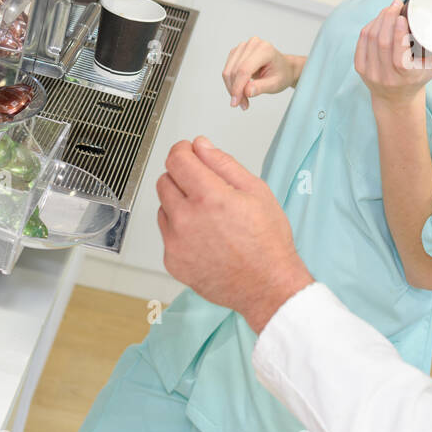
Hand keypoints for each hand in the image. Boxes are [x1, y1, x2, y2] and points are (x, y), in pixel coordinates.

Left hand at [158, 137, 312, 332]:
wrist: (267, 285)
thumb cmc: (268, 242)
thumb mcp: (256, 191)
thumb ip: (223, 164)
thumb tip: (201, 146)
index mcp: (209, 197)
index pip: (177, 159)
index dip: (182, 150)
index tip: (188, 151)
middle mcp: (186, 219)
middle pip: (164, 180)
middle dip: (181, 176)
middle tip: (203, 186)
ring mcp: (176, 242)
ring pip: (163, 207)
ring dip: (178, 203)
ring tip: (207, 216)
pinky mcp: (172, 261)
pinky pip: (167, 234)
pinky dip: (179, 230)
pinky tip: (204, 237)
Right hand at [222, 37, 297, 108]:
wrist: (283, 67)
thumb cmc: (281, 74)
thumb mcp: (275, 84)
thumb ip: (261, 87)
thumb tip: (246, 92)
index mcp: (265, 50)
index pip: (245, 69)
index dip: (238, 87)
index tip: (236, 102)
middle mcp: (253, 44)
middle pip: (235, 70)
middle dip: (235, 90)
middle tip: (242, 104)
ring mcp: (243, 46)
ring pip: (229, 71)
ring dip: (232, 88)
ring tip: (242, 100)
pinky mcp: (237, 52)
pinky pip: (228, 69)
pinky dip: (231, 83)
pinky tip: (240, 91)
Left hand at [354, 0, 431, 108]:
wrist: (395, 99)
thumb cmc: (419, 78)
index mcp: (404, 76)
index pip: (397, 55)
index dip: (397, 34)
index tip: (402, 16)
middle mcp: (385, 76)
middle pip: (381, 41)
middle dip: (387, 17)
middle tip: (396, 3)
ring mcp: (370, 72)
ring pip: (370, 38)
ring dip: (379, 19)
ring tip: (390, 8)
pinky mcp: (360, 67)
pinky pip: (362, 41)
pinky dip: (370, 26)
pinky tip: (379, 18)